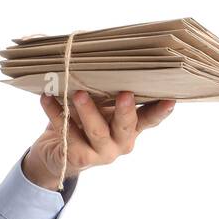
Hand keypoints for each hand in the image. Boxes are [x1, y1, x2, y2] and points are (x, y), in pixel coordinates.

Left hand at [23, 90, 175, 188]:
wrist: (57, 154)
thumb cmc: (83, 123)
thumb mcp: (100, 108)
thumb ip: (106, 94)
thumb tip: (105, 61)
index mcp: (131, 128)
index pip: (150, 119)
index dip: (161, 111)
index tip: (171, 99)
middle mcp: (121, 143)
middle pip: (126, 126)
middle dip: (126, 110)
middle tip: (125, 94)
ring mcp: (101, 153)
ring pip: (97, 132)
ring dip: (88, 111)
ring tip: (78, 94)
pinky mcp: (79, 157)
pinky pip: (67, 132)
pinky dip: (56, 113)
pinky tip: (47, 98)